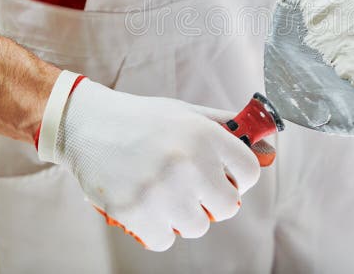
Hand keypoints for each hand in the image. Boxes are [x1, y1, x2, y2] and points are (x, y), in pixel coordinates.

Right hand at [37, 76, 266, 250]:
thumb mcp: (188, 113)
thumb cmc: (141, 120)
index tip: (223, 175)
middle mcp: (187, 163)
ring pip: (197, 226)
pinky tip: (146, 204)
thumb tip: (267, 147)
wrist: (85, 125)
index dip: (238, 177)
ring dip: (184, 215)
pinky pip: (165, 239)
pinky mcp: (134, 213)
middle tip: (191, 186)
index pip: (250, 173)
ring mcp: (161, 191)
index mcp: (204, 135)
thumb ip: (227, 128)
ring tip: (164, 192)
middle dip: (213, 199)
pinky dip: (157, 228)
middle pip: (228, 207)